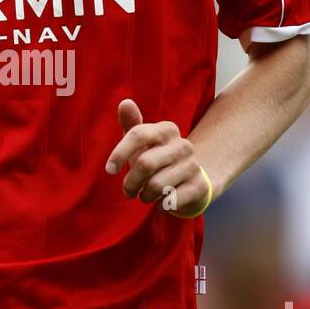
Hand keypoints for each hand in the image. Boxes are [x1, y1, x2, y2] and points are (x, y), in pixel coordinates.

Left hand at [105, 98, 211, 216]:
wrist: (192, 181)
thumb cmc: (158, 160)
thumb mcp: (143, 144)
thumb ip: (132, 124)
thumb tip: (124, 102)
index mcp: (167, 129)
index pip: (138, 135)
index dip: (120, 153)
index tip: (109, 170)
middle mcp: (183, 145)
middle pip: (145, 164)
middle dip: (130, 182)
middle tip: (128, 190)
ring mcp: (193, 166)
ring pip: (156, 185)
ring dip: (144, 195)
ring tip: (145, 195)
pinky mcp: (200, 187)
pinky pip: (170, 200)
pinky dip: (160, 205)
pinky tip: (162, 202)